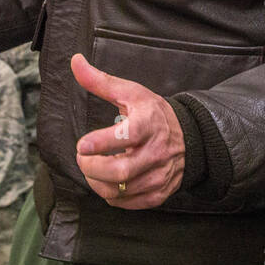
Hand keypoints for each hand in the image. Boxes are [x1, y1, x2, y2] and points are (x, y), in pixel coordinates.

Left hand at [72, 53, 184, 209]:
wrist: (190, 137)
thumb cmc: (153, 113)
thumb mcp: (130, 93)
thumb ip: (100, 81)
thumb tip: (75, 62)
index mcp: (148, 124)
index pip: (125, 136)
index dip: (101, 143)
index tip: (82, 144)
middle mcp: (156, 152)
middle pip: (119, 171)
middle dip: (91, 168)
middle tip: (82, 158)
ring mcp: (159, 175)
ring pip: (119, 190)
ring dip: (96, 182)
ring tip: (92, 169)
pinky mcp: (158, 193)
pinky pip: (125, 202)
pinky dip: (109, 194)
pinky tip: (106, 181)